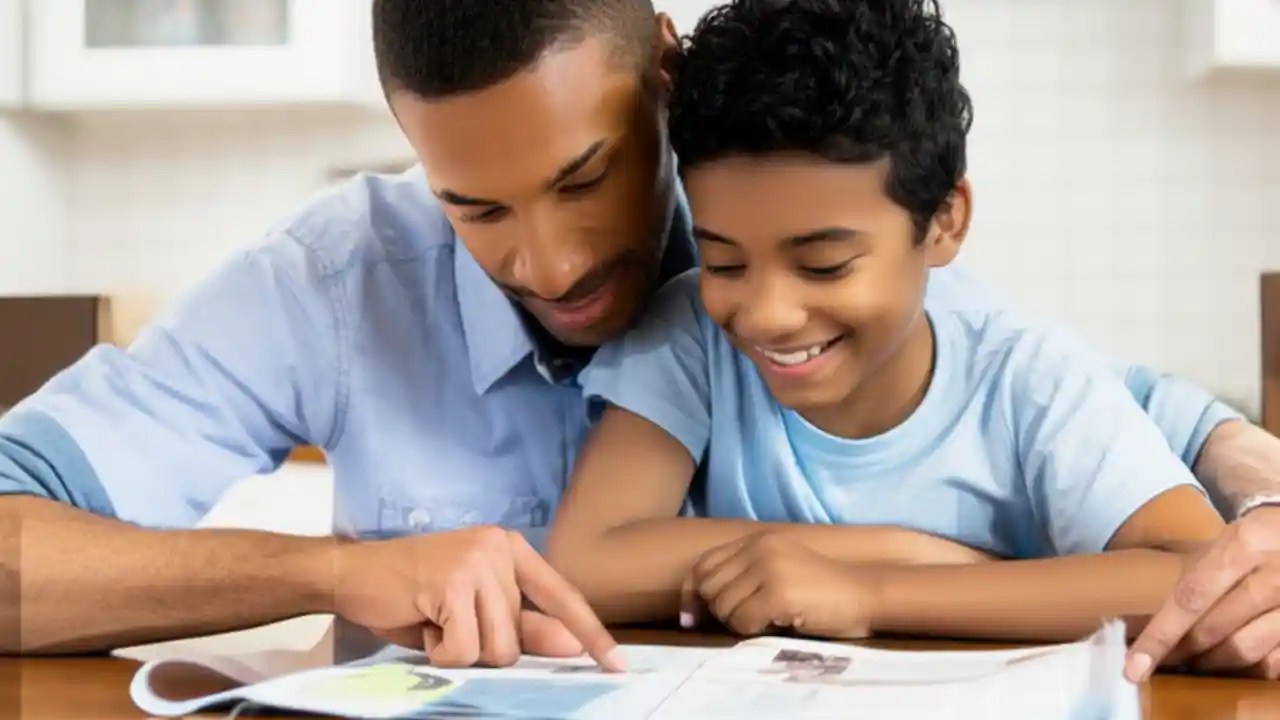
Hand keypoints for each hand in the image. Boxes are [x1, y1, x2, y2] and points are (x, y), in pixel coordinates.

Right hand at [331, 526, 622, 670]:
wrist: (352, 574)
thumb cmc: (413, 593)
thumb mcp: (472, 610)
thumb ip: (521, 624)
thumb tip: (570, 645)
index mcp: (511, 549)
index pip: (563, 596)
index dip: (591, 634)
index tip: (619, 664)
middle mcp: (499, 547)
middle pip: (518, 638)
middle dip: (480, 648)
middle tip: (445, 625)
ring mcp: (476, 561)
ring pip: (496, 647)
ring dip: (459, 651)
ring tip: (433, 622)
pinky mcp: (452, 581)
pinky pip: (464, 647)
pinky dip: (439, 651)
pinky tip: (421, 623)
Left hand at [681, 532, 878, 638]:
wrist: (864, 593)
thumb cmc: (821, 588)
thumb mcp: (778, 567)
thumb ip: (743, 572)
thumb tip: (696, 601)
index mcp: (756, 540)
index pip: (703, 564)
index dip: (691, 593)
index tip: (691, 618)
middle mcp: (759, 548)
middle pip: (708, 588)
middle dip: (719, 611)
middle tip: (746, 619)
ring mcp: (769, 568)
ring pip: (723, 607)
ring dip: (739, 622)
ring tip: (766, 619)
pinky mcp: (779, 593)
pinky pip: (742, 621)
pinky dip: (752, 630)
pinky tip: (775, 624)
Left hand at [1126, 506, 1279, 680]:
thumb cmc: (1266, 533)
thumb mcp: (1232, 536)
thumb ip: (1202, 570)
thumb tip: (1159, 616)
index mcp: (1243, 545)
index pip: (1189, 599)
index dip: (1159, 637)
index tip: (1134, 667)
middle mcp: (1273, 576)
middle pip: (1214, 630)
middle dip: (1182, 652)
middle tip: (1162, 661)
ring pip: (1246, 651)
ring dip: (1213, 662)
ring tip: (1195, 662)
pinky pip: (1275, 660)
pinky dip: (1250, 666)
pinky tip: (1234, 662)